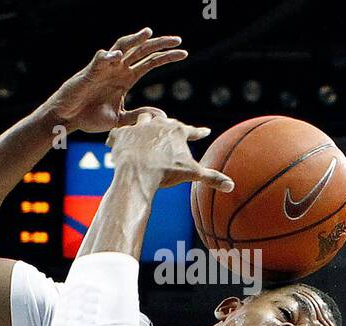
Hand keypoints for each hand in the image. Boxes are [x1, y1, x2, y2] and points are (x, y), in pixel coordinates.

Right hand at [42, 27, 185, 132]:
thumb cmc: (89, 118)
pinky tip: (118, 55)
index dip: (167, 57)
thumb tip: (161, 115)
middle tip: (178, 40)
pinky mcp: (90, 71)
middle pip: (142, 50)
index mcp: (126, 79)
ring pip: (123, 46)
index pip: (150, 62)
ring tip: (148, 33)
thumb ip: (138, 114)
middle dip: (160, 44)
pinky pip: (101, 59)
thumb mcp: (119, 119)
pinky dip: (109, 55)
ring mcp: (105, 68)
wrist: (67, 120)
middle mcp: (118, 69)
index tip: (184, 53)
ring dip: (135, 39)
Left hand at [107, 111, 234, 192]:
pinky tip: (114, 143)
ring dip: (143, 124)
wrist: (138, 172)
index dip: (199, 133)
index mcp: (177, 130)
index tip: (205, 132)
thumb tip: (231, 186)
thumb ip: (212, 178)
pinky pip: (117, 134)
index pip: (192, 131)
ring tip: (140, 129)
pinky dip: (117, 139)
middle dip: (167, 124)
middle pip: (165, 121)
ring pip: (142, 119)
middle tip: (167, 126)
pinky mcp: (120, 134)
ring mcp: (139, 127)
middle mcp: (159, 124)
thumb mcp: (191, 174)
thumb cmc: (166, 172)